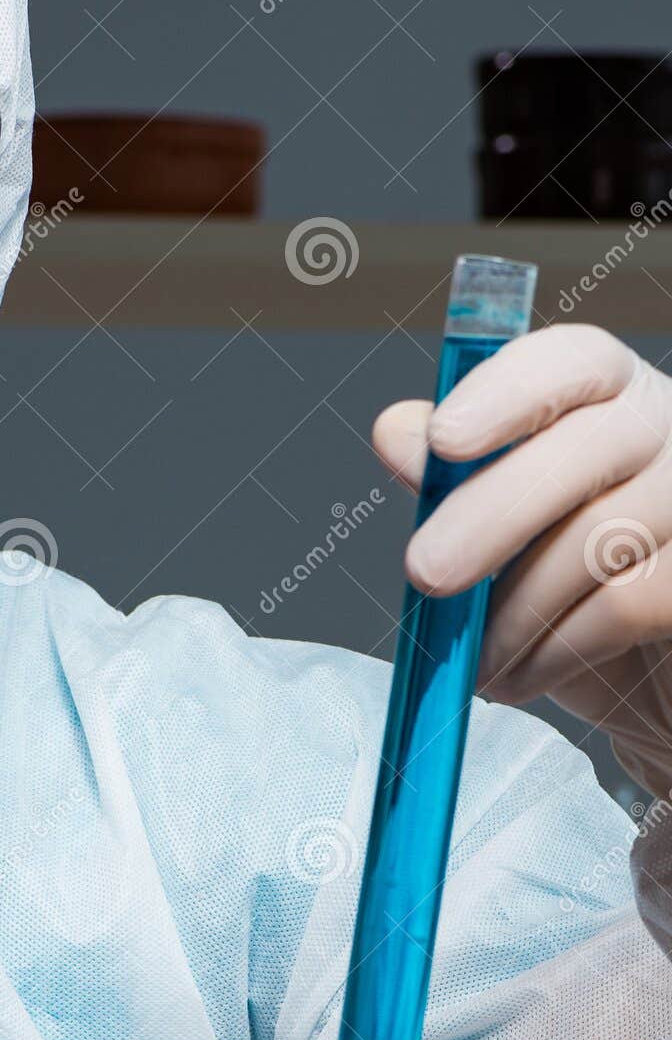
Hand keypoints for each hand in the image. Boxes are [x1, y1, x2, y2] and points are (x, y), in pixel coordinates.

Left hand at [373, 324, 671, 794]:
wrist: (642, 678)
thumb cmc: (565, 587)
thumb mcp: (499, 528)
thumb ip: (450, 477)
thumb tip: (395, 430)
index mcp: (609, 398)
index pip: (573, 361)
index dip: (507, 392)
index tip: (444, 439)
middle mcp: (669, 430)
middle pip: (585, 448)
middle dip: (490, 515)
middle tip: (424, 574)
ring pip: (599, 540)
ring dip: (514, 612)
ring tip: (475, 659)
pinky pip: (628, 603)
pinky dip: (556, 647)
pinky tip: (520, 673)